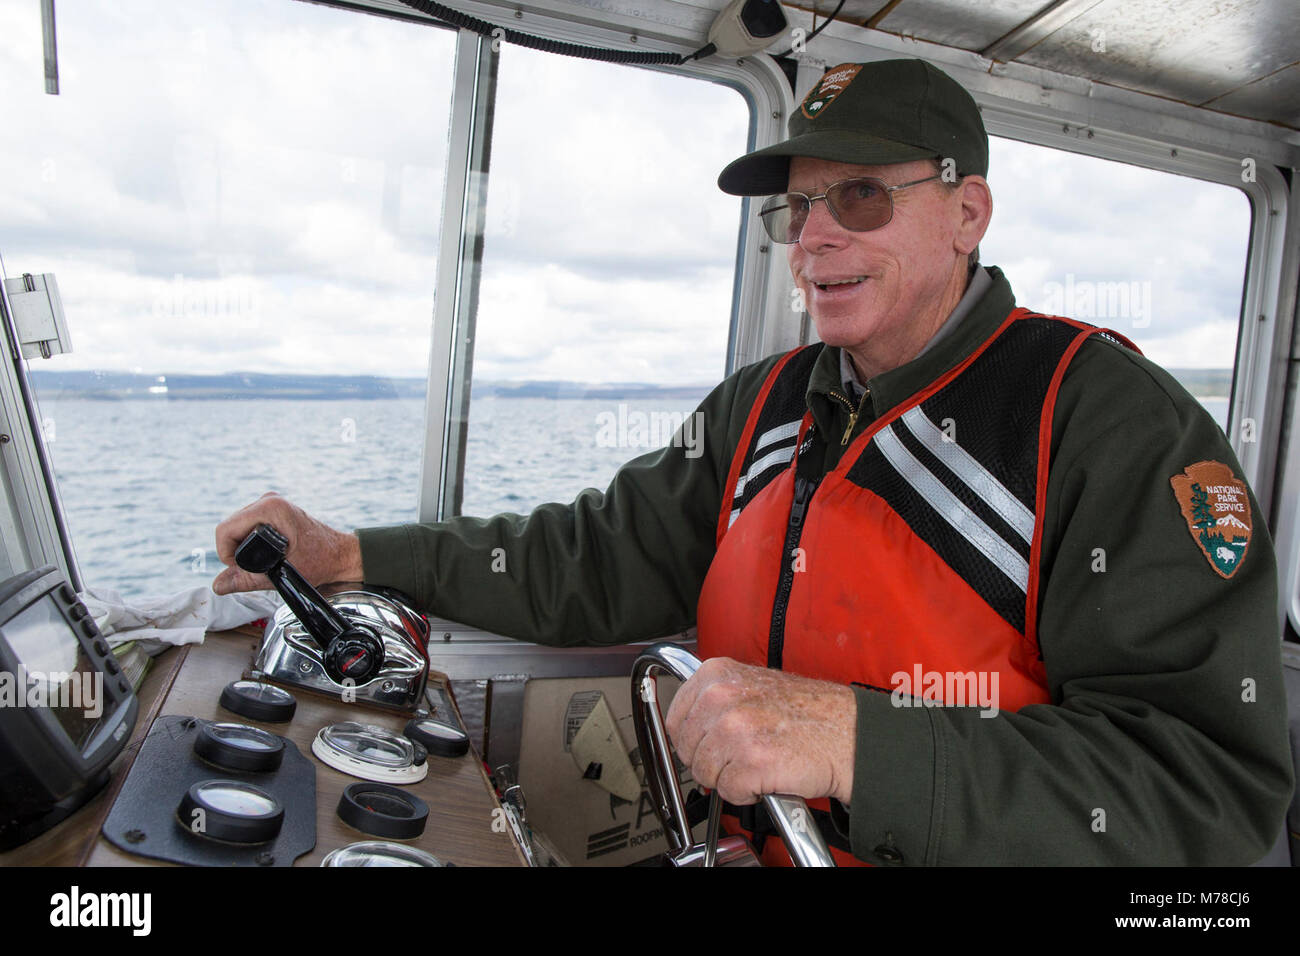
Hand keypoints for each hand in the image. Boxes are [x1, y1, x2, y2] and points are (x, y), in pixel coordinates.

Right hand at [212, 492, 362, 594]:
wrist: (340, 554)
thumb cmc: (320, 560)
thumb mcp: (281, 573)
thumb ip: (246, 580)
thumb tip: (219, 585)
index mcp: (270, 509)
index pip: (226, 530)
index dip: (227, 554)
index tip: (241, 569)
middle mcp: (268, 501)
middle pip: (229, 528)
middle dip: (235, 551)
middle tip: (254, 568)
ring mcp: (270, 503)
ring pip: (236, 527)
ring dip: (242, 547)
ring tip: (262, 561)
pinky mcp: (272, 510)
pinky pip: (247, 526)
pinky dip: (249, 542)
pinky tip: (265, 552)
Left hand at [664, 657, 856, 805]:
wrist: (847, 733)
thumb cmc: (806, 712)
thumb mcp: (750, 684)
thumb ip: (713, 700)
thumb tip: (685, 727)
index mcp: (716, 674)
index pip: (674, 721)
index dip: (691, 741)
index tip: (708, 745)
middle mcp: (722, 697)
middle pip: (687, 751)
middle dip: (709, 761)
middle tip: (739, 756)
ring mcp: (736, 729)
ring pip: (704, 774)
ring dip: (729, 777)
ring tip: (756, 762)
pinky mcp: (752, 761)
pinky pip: (729, 791)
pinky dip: (746, 792)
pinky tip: (766, 775)